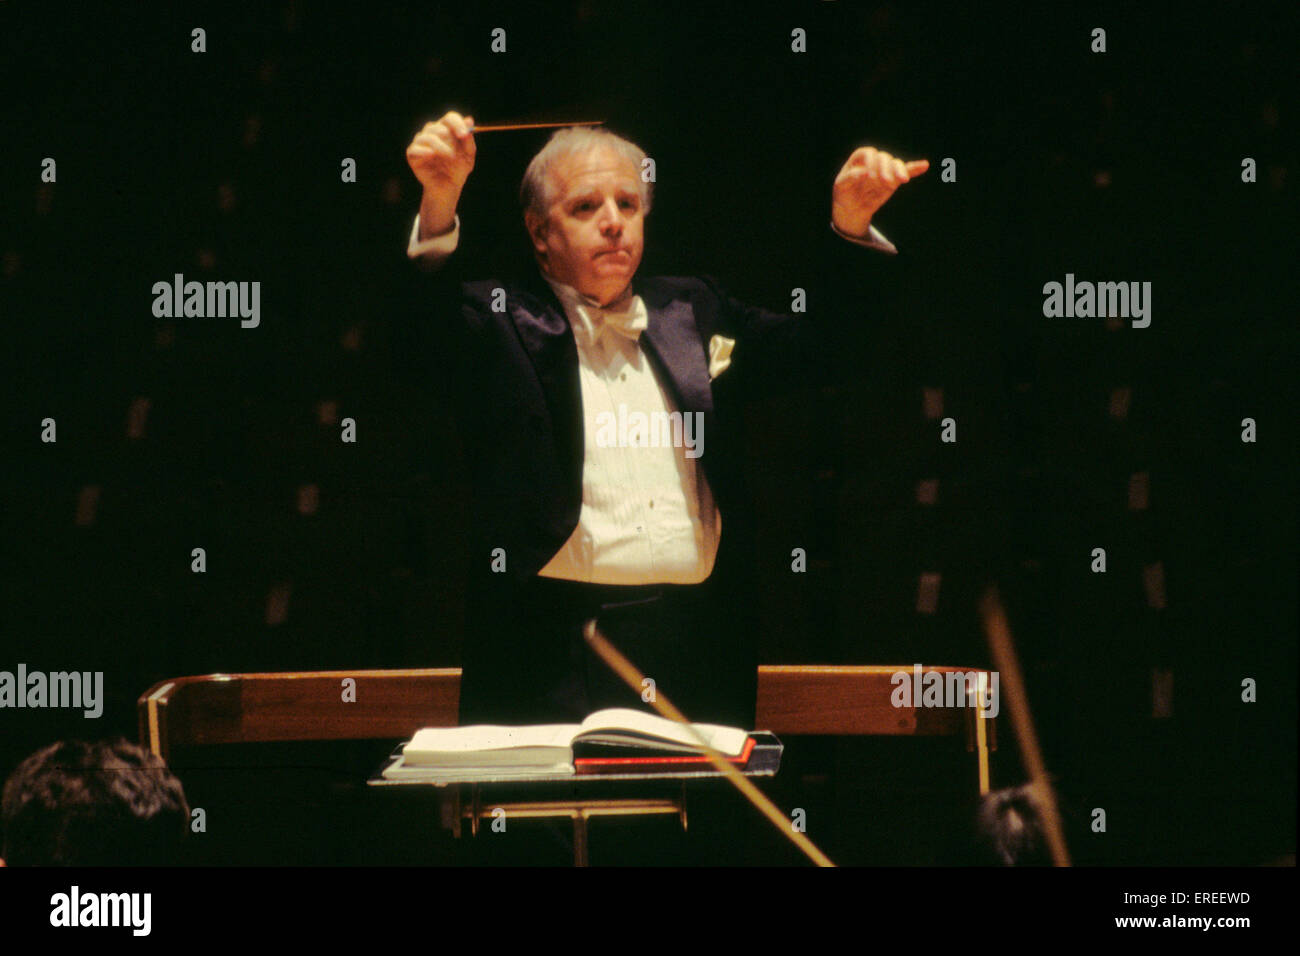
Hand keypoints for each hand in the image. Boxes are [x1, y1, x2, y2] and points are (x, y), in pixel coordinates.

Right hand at [406, 110, 476, 237]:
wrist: (448, 187)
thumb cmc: (458, 169)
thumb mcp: (468, 155)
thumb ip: (468, 139)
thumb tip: (469, 120)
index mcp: (446, 129)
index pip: (450, 118)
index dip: (457, 124)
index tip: (464, 135)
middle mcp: (431, 132)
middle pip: (439, 128)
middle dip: (450, 141)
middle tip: (457, 154)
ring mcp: (421, 141)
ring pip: (429, 137)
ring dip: (441, 148)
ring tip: (450, 158)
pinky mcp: (412, 153)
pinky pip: (415, 148)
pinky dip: (424, 151)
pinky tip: (432, 155)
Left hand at [831, 146, 928, 237]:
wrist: (853, 208)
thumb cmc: (844, 194)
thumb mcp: (840, 187)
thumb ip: (849, 178)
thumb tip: (863, 172)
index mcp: (860, 157)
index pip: (869, 153)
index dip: (871, 163)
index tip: (869, 177)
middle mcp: (875, 160)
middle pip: (884, 158)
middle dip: (886, 169)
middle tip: (884, 182)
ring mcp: (886, 168)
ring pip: (896, 164)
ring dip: (899, 171)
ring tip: (902, 180)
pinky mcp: (895, 178)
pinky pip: (906, 171)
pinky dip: (915, 168)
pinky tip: (924, 165)